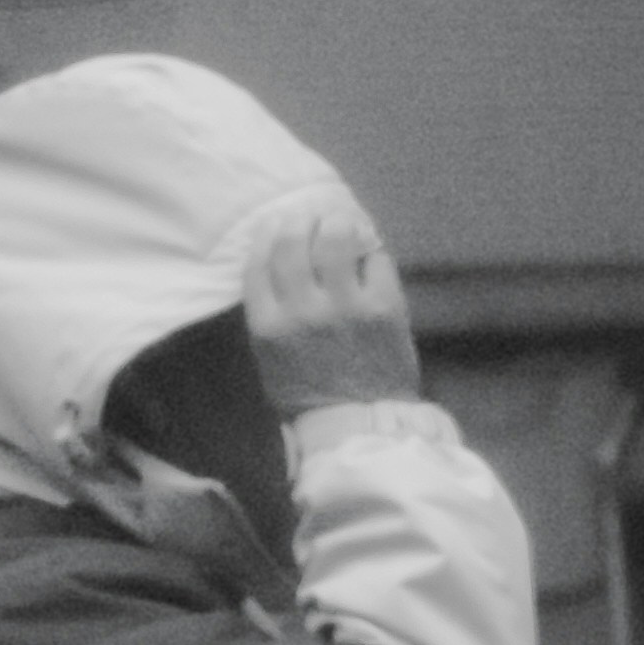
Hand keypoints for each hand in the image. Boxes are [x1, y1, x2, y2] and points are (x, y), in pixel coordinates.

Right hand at [240, 187, 418, 415]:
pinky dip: (371, 253)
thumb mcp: (269, 359)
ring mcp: (346, 305)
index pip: (259, 261)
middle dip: (302, 221)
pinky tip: (368, 258)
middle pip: (294, 240)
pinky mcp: (383, 306)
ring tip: (341, 224)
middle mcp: (303, 310)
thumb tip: (276, 262)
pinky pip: (376, 258)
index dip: (268, 233)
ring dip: (338, 223)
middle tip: (311, 219)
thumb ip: (269, 312)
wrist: (359, 425)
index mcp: (269, 326)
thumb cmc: (309, 396)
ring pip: (336, 237)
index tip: (277, 224)